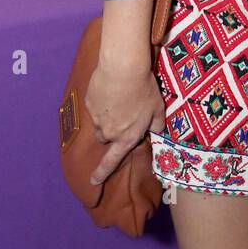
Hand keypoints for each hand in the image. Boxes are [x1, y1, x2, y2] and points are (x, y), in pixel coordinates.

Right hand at [84, 59, 165, 186]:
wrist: (123, 67)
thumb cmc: (144, 89)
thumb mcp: (158, 108)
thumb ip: (158, 124)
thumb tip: (156, 130)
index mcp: (127, 138)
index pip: (112, 161)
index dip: (102, 172)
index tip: (93, 181)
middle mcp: (110, 132)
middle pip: (107, 139)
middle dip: (112, 132)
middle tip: (123, 115)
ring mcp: (97, 118)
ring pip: (99, 124)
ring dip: (106, 118)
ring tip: (117, 100)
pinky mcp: (89, 102)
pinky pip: (94, 107)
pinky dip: (101, 102)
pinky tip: (109, 89)